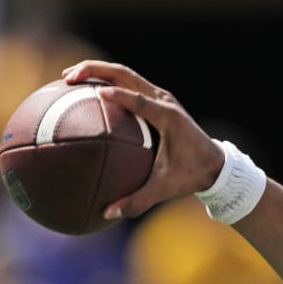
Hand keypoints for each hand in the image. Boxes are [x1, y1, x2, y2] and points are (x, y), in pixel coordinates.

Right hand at [63, 60, 225, 220]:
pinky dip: (106, 81)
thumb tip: (107, 213)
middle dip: (97, 70)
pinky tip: (83, 91)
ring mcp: (161, 97)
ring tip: (68, 76)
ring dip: (98, 71)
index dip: (121, 95)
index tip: (98, 93)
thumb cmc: (190, 175)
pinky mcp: (156, 100)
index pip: (142, 101)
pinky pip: (128, 84)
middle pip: (128, 75)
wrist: (214, 163)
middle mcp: (165, 101)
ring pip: (126, 75)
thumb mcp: (165, 190)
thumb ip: (138, 201)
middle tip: (68, 76)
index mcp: (169, 118)